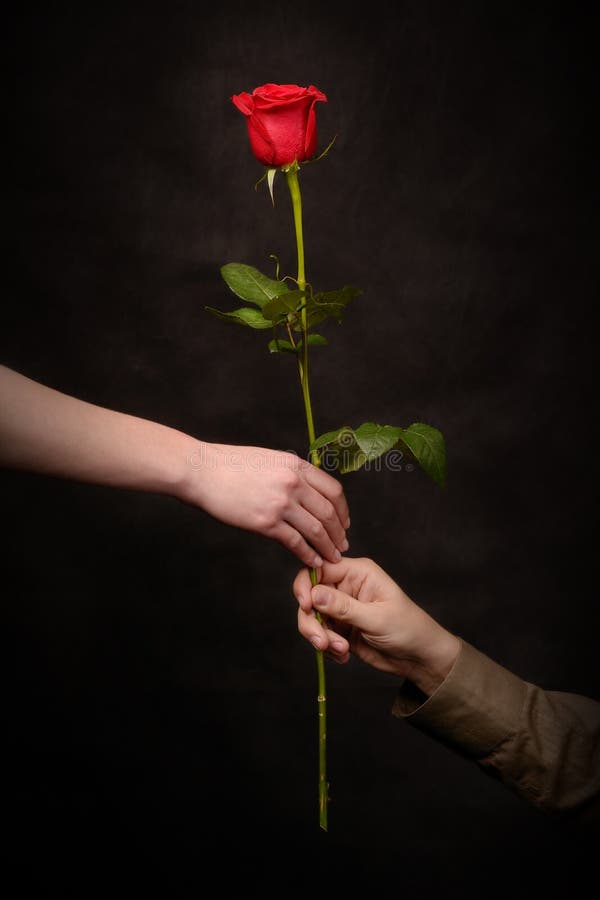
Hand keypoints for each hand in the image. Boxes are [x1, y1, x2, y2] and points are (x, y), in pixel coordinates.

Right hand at [183, 442, 349, 566]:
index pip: (333, 490)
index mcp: (296, 466)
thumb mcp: (269, 459)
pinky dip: (308, 554)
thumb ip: (290, 473)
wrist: (202, 471)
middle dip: (339, 532)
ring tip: (333, 558)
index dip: (343, 510)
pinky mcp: (266, 522)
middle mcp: (293, 484)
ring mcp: (281, 504)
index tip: (344, 522)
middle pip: (329, 513)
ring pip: (316, 530)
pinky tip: (313, 561)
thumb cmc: (230, 464)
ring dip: (328, 547)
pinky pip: (295, 542)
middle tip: (342, 545)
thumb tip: (306, 490)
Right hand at [293, 557, 459, 694]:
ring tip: (340, 651)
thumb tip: (314, 593)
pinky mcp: (340, 629)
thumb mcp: (376, 617)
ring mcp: (341, 609)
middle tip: (322, 642)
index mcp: (358, 573)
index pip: (320, 569)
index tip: (306, 606)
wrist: (419, 658)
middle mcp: (346, 587)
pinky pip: (320, 635)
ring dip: (320, 637)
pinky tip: (344, 655)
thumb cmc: (408, 628)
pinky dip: (326, 648)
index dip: (307, 585)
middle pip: (310, 596)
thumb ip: (343, 606)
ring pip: (312, 618)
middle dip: (312, 621)